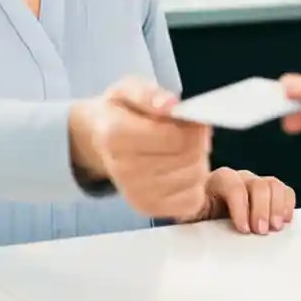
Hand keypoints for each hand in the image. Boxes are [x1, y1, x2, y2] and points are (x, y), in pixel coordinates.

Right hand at [69, 77, 210, 219]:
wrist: (102, 141)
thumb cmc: (122, 113)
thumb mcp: (129, 90)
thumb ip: (149, 94)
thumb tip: (169, 104)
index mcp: (116, 136)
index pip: (175, 138)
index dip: (193, 126)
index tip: (191, 119)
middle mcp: (123, 170)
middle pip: (189, 157)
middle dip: (197, 141)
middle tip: (189, 133)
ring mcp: (136, 194)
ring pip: (195, 177)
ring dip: (198, 160)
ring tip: (183, 150)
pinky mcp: (150, 210)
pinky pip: (192, 200)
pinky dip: (195, 184)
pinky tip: (181, 170)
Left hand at [179, 168, 296, 234]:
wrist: (203, 220)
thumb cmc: (195, 220)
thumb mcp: (189, 217)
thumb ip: (191, 215)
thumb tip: (193, 220)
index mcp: (215, 182)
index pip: (232, 184)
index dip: (240, 206)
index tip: (243, 229)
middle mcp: (238, 179)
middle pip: (257, 184)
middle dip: (261, 208)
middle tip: (261, 231)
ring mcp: (255, 184)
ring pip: (273, 185)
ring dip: (277, 207)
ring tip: (275, 228)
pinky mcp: (268, 194)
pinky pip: (284, 191)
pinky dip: (288, 205)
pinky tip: (285, 221)